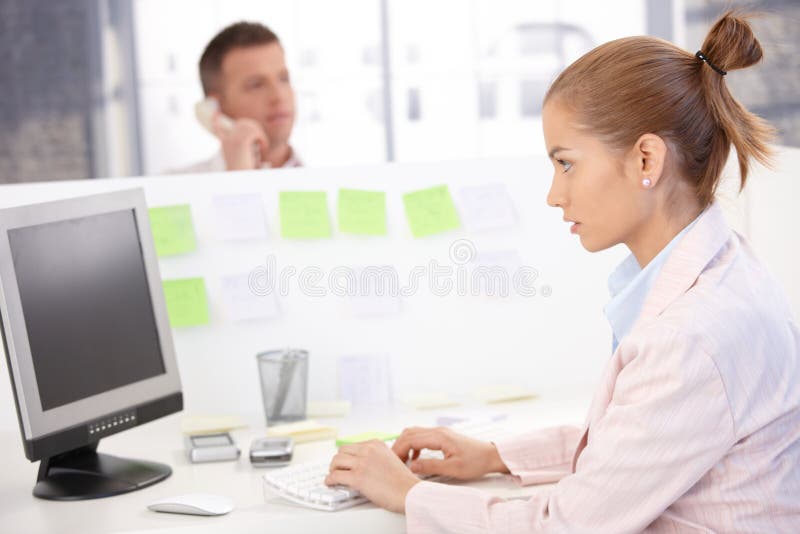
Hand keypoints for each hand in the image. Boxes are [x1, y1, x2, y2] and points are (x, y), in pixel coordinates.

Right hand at [214, 114, 268, 170]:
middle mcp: (226, 140)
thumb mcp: (245, 160)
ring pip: (250, 126)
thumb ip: (246, 150)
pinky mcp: (240, 142)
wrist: (243, 184)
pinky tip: (262, 150)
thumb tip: (254, 147)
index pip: (218, 129)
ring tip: (262, 149)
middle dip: (254, 130)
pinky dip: (263, 140)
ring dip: (260, 136)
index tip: (215, 115)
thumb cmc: (246, 175)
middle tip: (260, 145)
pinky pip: (255, 132)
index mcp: (225, 145)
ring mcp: (232, 140)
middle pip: (243, 123)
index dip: (216, 121)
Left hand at [325, 440, 420, 512]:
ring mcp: (362, 463)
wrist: (409, 492)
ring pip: (336, 461)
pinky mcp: (357, 477)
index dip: (346, 455)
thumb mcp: (390, 458)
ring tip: (333, 475)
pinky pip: (335, 476)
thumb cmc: (402, 480)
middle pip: (342, 451)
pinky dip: (330, 480)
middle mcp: (368, 450)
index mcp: (376, 444)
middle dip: (338, 461)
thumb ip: (375, 456)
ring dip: (333, 469)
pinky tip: (330, 483)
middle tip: (337, 468)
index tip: (344, 461)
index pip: (353, 445)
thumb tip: (361, 462)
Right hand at [392, 426, 508, 479]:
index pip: (410, 439)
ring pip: (414, 433)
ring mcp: (440, 432)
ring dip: (405, 444)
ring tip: (402, 460)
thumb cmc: (476, 462)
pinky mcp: (442, 436)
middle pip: (409, 433)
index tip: (394, 462)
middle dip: (398, 446)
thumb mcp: (454, 468)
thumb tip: (412, 466)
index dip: (399, 450)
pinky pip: (422, 436)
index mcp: (439, 436)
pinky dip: (413, 445)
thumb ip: (431, 466)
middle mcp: (438, 431)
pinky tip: (415, 458)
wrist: (490, 455)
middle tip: (393, 461)